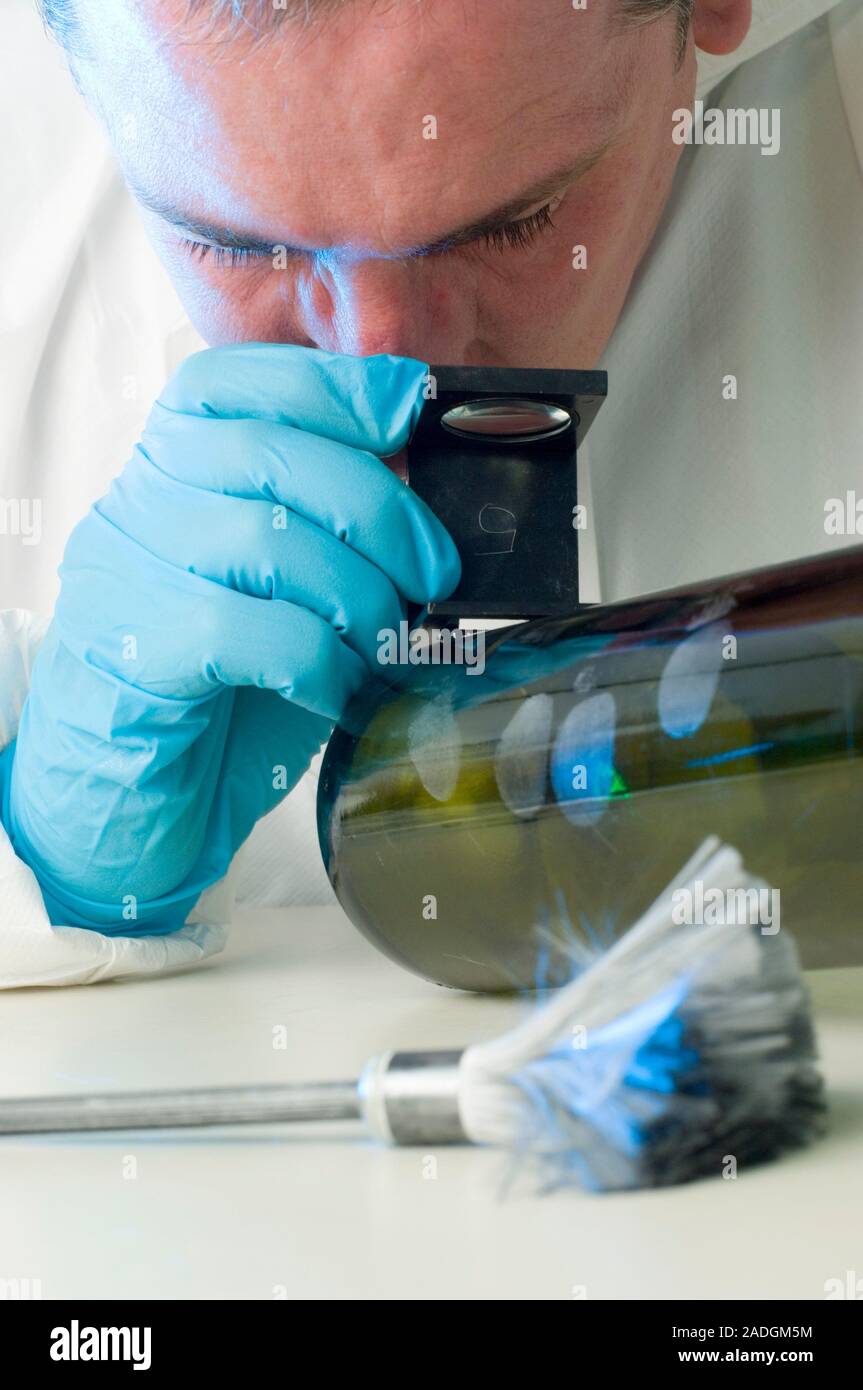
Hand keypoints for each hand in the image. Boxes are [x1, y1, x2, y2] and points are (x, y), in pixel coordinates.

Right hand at [0, 345, 458, 931]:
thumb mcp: (284, 586)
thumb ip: (331, 526)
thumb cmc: (221, 686)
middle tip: (436, 572)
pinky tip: (340, 689)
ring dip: (360, 597)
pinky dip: (323, 663)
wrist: (128, 799)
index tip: (412, 406)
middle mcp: (136, 501)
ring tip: (386, 644)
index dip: (337, 385)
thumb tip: (428, 487)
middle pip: (267, 453)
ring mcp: (125, 574)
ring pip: (265, 540)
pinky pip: (251, 634)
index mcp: (172, 464)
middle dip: (380, 510)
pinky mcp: (135, 653)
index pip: (242, 380)